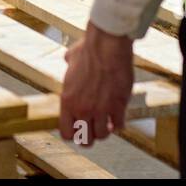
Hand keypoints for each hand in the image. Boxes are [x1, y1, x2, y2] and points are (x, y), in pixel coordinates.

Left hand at [60, 22, 133, 145]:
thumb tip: (68, 59)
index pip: (66, 133)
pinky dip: (119, 123)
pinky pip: (119, 126)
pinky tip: (118, 116)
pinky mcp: (118, 106)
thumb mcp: (71, 58)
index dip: (74, 133)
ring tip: (107, 122)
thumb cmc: (89, 49)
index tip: (79, 127)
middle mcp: (82, 109)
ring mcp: (101, 109)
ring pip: (103, 136)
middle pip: (85, 140)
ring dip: (105, 130)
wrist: (107, 45)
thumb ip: (68, 65)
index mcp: (68, 100)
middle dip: (90, 136)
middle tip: (94, 128)